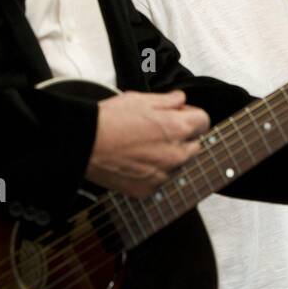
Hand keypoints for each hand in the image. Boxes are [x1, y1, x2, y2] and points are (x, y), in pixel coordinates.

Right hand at [87, 90, 208, 195]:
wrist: (83, 144)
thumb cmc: (109, 120)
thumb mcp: (141, 99)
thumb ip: (167, 101)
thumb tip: (179, 100)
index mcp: (177, 128)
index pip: (204, 121)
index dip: (191, 115)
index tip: (180, 115)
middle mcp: (175, 154)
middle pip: (194, 145)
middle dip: (183, 137)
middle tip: (159, 130)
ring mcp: (163, 175)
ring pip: (177, 165)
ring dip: (168, 156)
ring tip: (143, 146)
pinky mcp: (148, 189)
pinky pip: (159, 180)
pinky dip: (152, 172)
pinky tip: (135, 161)